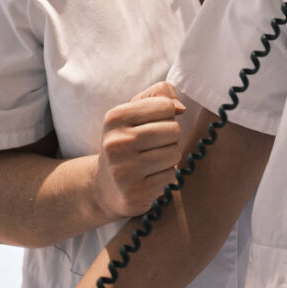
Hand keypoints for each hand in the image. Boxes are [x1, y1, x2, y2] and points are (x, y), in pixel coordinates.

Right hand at [93, 81, 184, 220]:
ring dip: (170, 157)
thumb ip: (159, 94)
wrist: (106, 186)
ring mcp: (124, 170)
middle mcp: (116, 142)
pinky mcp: (135, 192)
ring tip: (152, 161)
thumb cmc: (128, 140)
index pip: (165, 105)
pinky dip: (166, 176)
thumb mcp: (135, 111)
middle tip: (153, 145)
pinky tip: (149, 177)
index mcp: (115, 117)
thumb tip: (180, 108)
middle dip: (170, 137)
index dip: (166, 115)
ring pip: (175, 153)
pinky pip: (171, 176)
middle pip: (173, 130)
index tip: (151, 124)